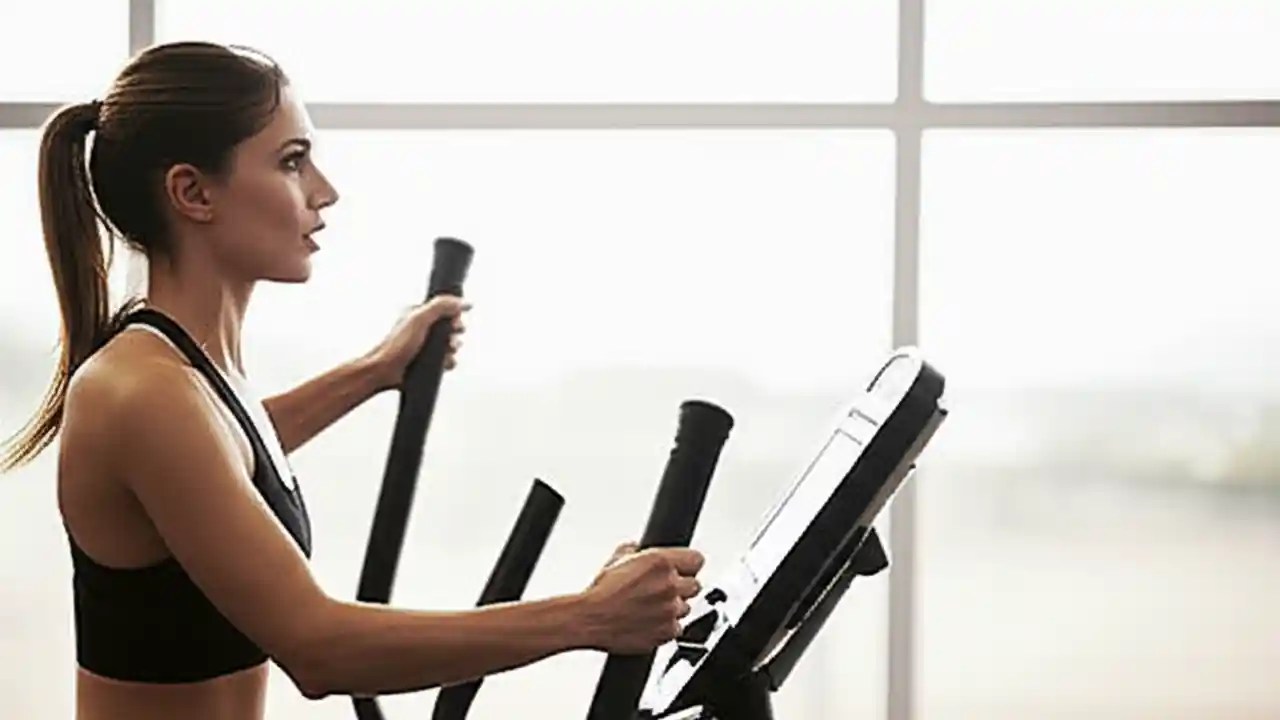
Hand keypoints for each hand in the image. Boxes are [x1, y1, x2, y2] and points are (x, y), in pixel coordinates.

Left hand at [365, 295, 470, 390]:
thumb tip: (463, 302)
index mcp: (419, 313)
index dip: (455, 316)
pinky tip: (443, 364)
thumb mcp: (420, 319)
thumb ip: (441, 306)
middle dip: (454, 335)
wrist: (385, 371)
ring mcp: (425, 345)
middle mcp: (423, 328)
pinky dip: (448, 363)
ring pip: (450, 345)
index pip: (446, 309)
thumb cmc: (395, 346)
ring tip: (445, 353)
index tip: (455, 323)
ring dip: (452, 350)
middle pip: (451, 328)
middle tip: (449, 340)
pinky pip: (446, 360)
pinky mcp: (427, 360)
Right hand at [577, 546, 704, 654]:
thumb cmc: (600, 593)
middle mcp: (669, 586)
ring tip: (652, 608)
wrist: (589, 619)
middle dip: (681, 587)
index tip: (684, 568)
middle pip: (694, 585)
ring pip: (686, 608)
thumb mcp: (616, 560)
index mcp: (660, 562)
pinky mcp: (667, 632)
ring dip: (673, 607)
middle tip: (663, 590)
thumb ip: (634, 551)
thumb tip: (638, 549)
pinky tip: (650, 622)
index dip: (689, 565)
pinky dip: (666, 626)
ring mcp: (670, 610)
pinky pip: (677, 628)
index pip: (697, 560)